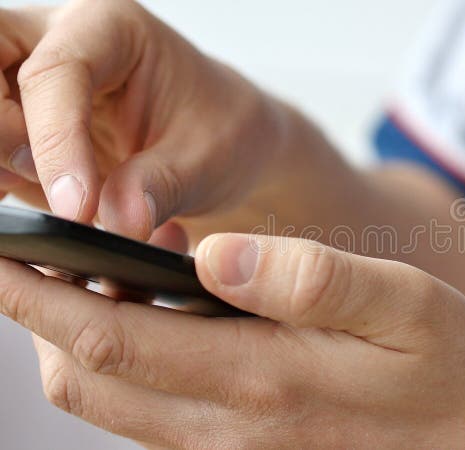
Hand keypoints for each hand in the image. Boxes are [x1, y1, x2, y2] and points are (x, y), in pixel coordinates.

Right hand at [0, 0, 283, 239]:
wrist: (223, 142)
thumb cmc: (221, 130)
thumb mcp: (206, 158)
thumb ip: (159, 186)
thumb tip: (117, 224)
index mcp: (110, 29)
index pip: (55, 73)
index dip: (56, 142)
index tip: (77, 207)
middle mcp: (57, 40)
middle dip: (1, 125)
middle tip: (34, 177)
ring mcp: (28, 80)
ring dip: (1, 158)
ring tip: (60, 201)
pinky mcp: (19, 124)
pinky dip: (4, 177)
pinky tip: (40, 205)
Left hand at [0, 234, 464, 447]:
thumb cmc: (458, 379)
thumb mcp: (404, 307)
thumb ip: (308, 278)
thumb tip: (216, 252)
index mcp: (263, 379)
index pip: (110, 337)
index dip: (41, 291)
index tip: (7, 247)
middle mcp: (232, 428)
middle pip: (90, 379)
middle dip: (42, 316)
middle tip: (40, 254)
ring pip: (115, 404)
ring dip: (85, 340)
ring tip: (103, 275)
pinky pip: (158, 417)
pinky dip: (133, 366)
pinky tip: (165, 321)